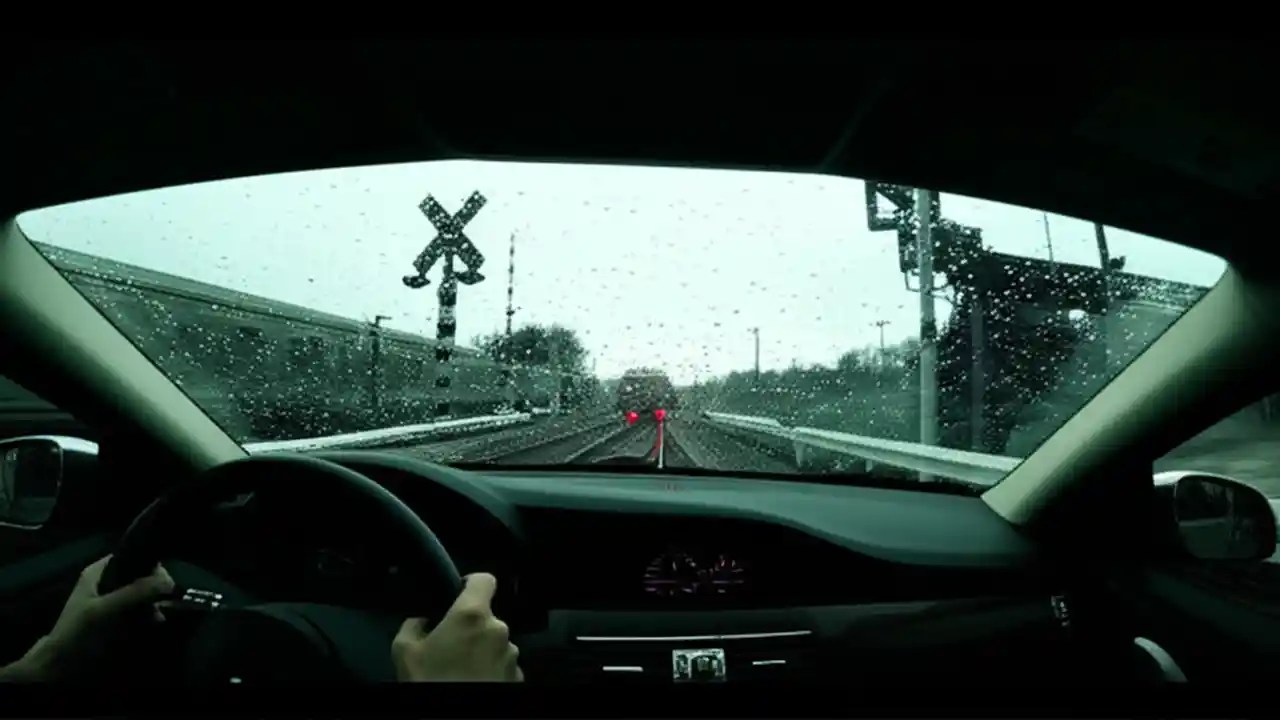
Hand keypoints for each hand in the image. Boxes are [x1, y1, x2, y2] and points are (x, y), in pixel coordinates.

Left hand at [14, 555, 173, 680]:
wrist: (60, 667)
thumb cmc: (79, 634)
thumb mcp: (105, 610)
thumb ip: (135, 592)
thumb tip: (169, 581)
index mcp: (99, 571)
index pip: (133, 556)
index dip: (151, 567)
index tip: (163, 584)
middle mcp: (107, 581)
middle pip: (141, 575)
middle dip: (154, 589)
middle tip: (161, 604)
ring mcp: (112, 600)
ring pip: (143, 593)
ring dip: (153, 605)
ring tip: (156, 619)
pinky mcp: (117, 618)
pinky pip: (140, 610)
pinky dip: (148, 616)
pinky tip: (153, 624)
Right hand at [391, 573, 522, 681]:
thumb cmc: (430, 683)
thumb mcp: (404, 651)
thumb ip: (414, 625)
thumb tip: (422, 621)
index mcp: (472, 615)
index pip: (485, 579)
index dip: (470, 584)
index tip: (458, 594)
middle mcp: (499, 630)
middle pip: (486, 617)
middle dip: (470, 628)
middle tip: (448, 646)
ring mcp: (512, 655)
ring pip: (495, 642)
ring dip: (481, 651)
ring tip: (459, 670)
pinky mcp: (518, 677)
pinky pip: (502, 665)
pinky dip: (490, 670)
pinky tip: (472, 682)